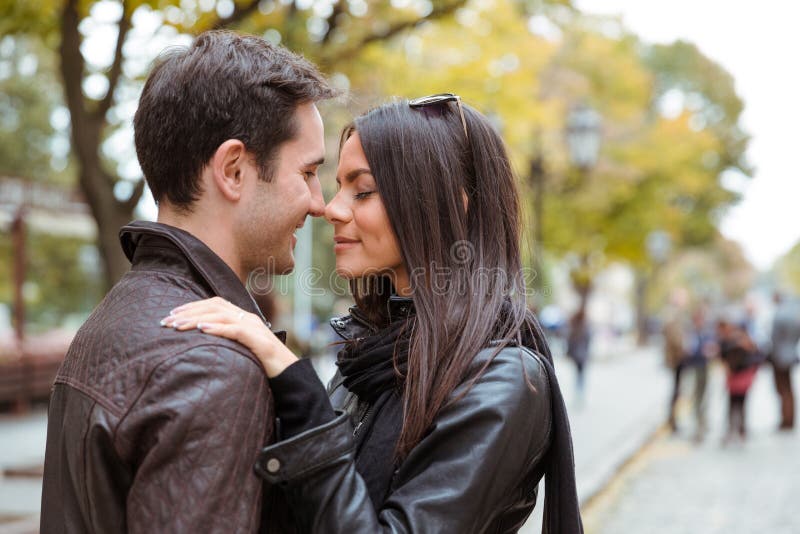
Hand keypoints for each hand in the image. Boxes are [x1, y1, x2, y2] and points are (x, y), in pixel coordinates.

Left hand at [160, 297, 297, 376]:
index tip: (171, 314)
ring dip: (196, 319)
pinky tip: (202, 329)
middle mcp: (248, 318)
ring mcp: (254, 327)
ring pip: (221, 315)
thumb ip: (225, 343)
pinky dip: (218, 328)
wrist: (289, 374)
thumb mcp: (240, 350)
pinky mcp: (259, 340)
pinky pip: (236, 330)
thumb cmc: (263, 365)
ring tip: (177, 325)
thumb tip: (201, 343)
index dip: (192, 306)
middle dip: (187, 312)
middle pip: (214, 306)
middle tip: (165, 321)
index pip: (214, 304)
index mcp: (243, 318)